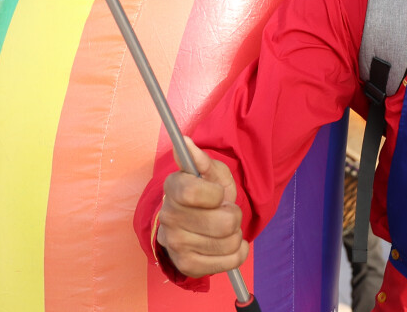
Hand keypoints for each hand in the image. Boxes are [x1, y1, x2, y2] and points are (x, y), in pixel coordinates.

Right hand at [156, 138, 247, 277]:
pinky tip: (230, 245)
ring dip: (236, 234)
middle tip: (226, 212)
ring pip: (229, 243)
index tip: (218, 194)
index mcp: (173, 189)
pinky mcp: (186, 265)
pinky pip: (228, 263)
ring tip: (226, 228)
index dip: (216, 195)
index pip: (193, 193)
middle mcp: (169, 218)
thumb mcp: (211, 172)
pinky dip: (237, 254)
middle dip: (234, 215)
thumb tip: (186, 142)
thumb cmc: (207, 192)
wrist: (197, 219)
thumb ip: (201, 159)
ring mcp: (175, 244)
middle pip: (223, 223)